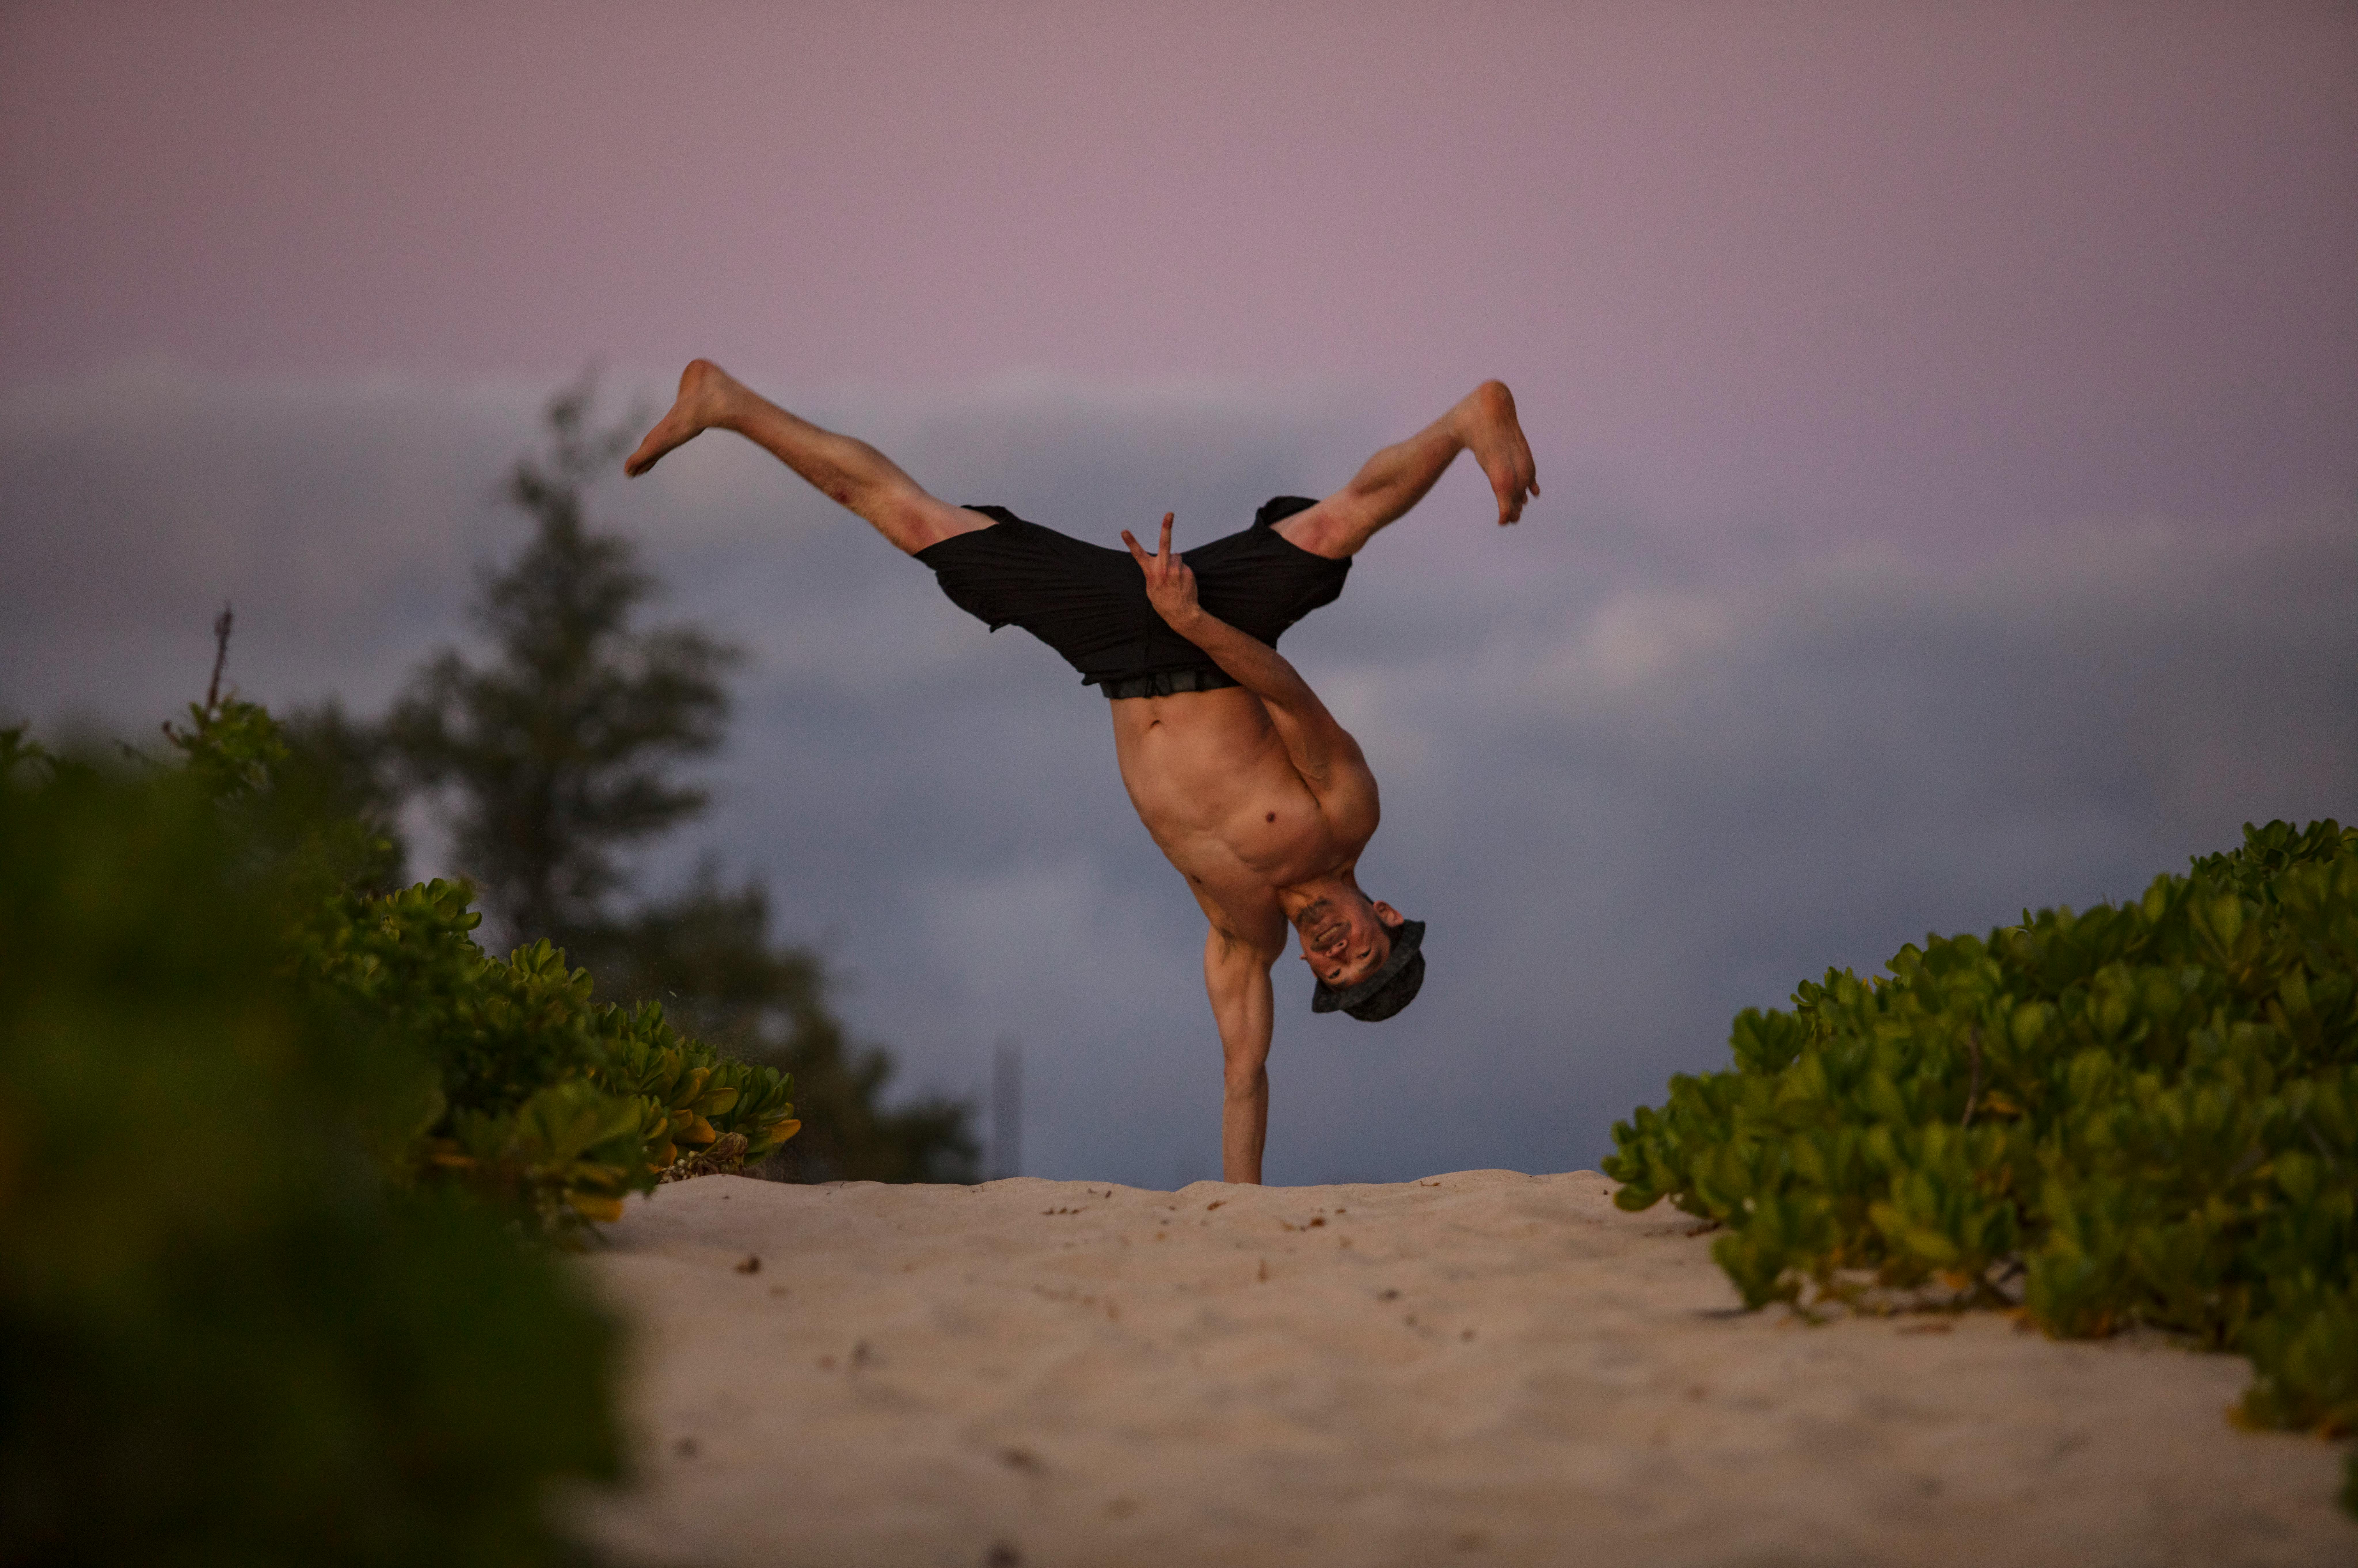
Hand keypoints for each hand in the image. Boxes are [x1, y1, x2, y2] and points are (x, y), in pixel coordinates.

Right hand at [1122, 512, 1200, 631]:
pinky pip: (1183, 566)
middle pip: (1165, 543)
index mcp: (1151, 572)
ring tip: (1175, 580)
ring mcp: (1177, 569)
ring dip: (1175, 564)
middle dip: (1166, 526)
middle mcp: (1163, 568)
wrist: (1182, 614)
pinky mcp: (1188, 571)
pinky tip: (1182, 583)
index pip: (1138, 554)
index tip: (1125, 531)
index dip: (1131, 542)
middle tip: (1170, 513)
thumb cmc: (1164, 602)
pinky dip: (1182, 572)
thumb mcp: (1151, 589)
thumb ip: (1153, 573)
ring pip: (1176, 557)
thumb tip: (1163, 560)